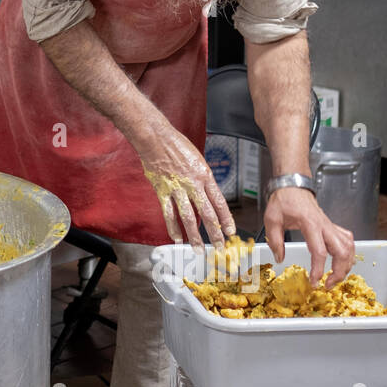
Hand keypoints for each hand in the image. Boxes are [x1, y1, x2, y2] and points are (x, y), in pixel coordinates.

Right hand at [136, 123, 235, 251]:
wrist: (156, 138)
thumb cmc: (176, 145)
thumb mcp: (198, 160)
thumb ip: (203, 179)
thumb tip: (207, 195)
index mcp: (204, 175)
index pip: (219, 202)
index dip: (226, 219)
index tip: (230, 231)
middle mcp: (193, 183)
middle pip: (207, 213)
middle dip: (214, 233)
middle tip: (219, 246)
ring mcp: (177, 188)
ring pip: (188, 217)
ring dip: (194, 235)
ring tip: (198, 248)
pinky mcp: (162, 190)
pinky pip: (168, 212)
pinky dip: (172, 227)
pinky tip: (176, 237)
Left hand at [262, 186, 353, 286]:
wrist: (292, 186)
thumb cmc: (283, 200)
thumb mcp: (272, 219)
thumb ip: (275, 240)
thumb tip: (279, 258)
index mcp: (310, 224)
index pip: (320, 251)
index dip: (319, 269)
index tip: (314, 281)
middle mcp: (324, 225)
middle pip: (342, 252)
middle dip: (339, 272)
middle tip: (328, 285)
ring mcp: (330, 225)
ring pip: (349, 247)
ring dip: (346, 265)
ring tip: (336, 277)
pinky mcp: (332, 226)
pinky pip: (347, 240)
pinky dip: (349, 253)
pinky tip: (342, 261)